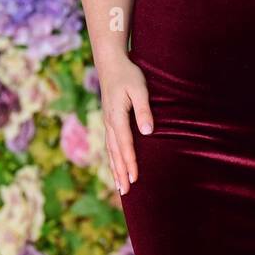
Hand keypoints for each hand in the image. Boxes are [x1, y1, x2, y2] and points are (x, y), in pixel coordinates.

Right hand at [96, 53, 152, 194]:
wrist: (110, 62)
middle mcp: (109, 122)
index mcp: (117, 116)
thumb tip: (148, 132)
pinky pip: (109, 144)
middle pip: (115, 153)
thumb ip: (144, 110)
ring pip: (110, 151)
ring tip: (120, 186)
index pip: (125, 144)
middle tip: (126, 191)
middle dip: (121, 172)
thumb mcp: (139, 89)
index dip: (130, 162)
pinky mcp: (108, 120)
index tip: (135, 178)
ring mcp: (107, 122)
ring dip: (115, 169)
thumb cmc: (128, 74)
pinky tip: (115, 167)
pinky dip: (112, 158)